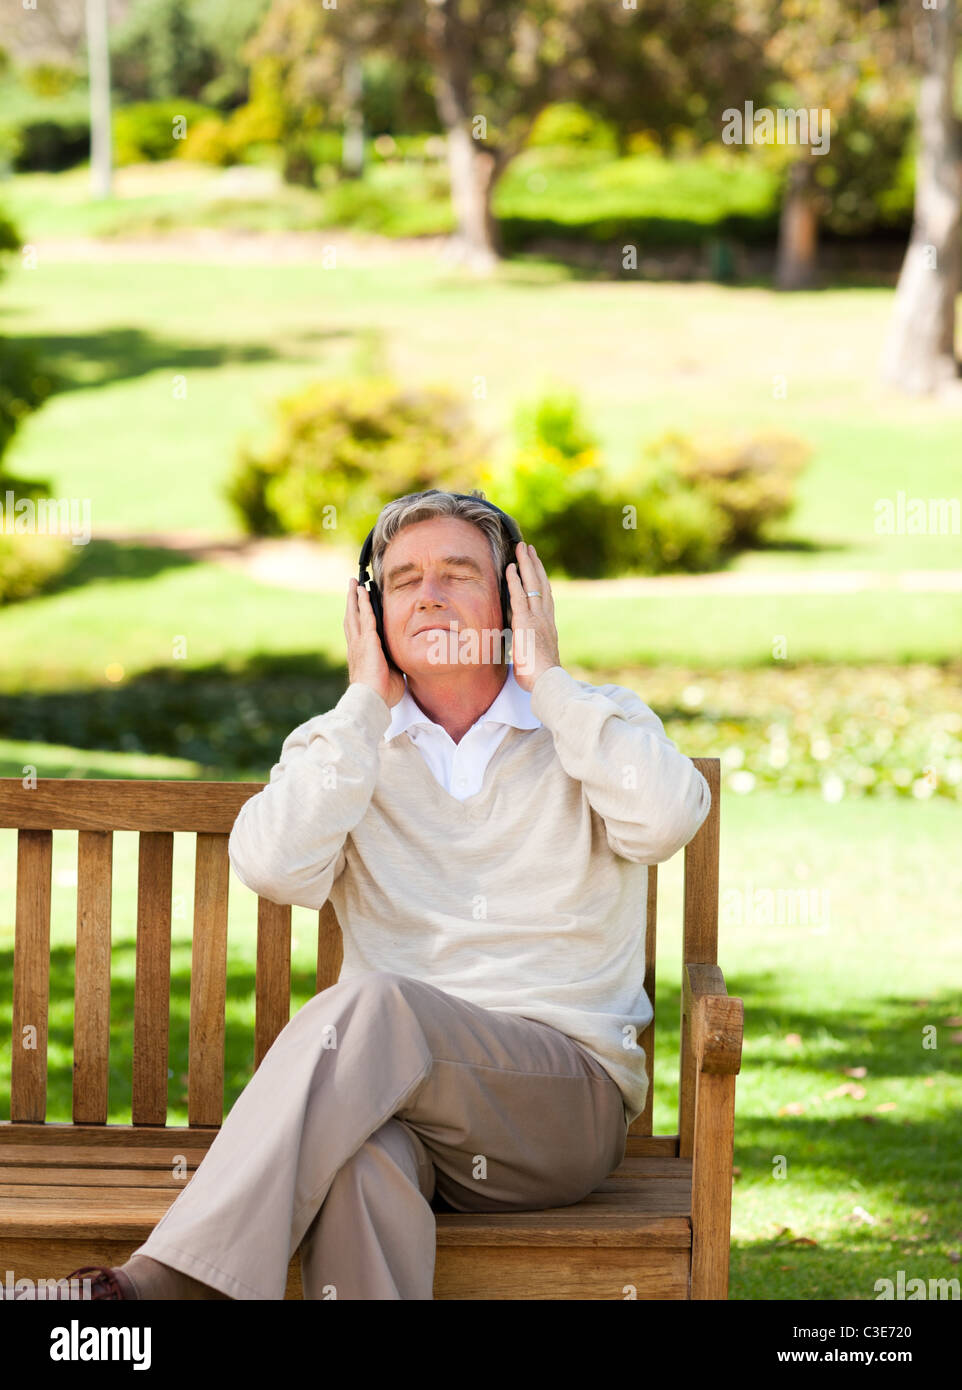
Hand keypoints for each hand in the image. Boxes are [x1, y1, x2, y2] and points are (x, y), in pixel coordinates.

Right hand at [345, 578, 406, 709]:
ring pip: (355, 614)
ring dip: (355, 597)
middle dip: (352, 601)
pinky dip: (363, 603)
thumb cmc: (382, 694)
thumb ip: (393, 662)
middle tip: (352, 586)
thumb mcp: (390, 674)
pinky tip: (364, 592)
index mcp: (361, 655)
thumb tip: (402, 658)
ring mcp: (359, 643)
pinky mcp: (366, 642)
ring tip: (355, 583)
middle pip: (352, 618)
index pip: (358, 631)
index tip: (357, 606)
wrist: (372, 701)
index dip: (357, 617)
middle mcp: (356, 646)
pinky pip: (366, 618)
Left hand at [505, 541, 561, 692]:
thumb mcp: (533, 660)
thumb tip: (520, 654)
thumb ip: (528, 651)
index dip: (541, 582)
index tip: (536, 569)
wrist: (548, 682)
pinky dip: (514, 580)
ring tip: (522, 547)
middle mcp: (545, 618)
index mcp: (548, 626)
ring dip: (526, 564)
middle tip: (529, 549)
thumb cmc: (540, 678)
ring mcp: (537, 618)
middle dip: (535, 565)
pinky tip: (510, 567)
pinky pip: (519, 595)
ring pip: (532, 584)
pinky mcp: (526, 621)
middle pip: (542, 584)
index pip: (544, 598)